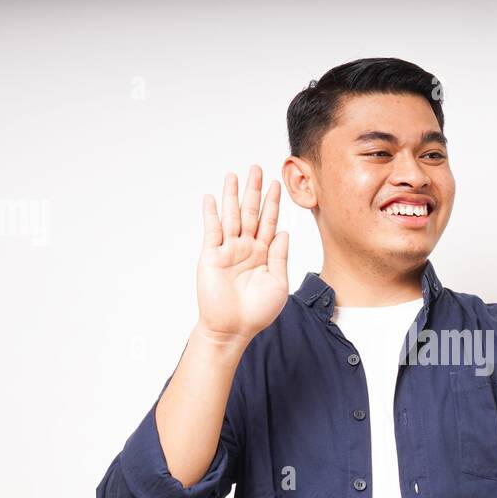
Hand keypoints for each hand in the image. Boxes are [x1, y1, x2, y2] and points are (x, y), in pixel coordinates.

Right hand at [196, 165, 289, 343]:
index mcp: (264, 254)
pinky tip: (211, 198)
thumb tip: (285, 232)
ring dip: (232, 196)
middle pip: (251, 213)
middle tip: (256, 169)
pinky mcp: (211, 256)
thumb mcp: (278, 283)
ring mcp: (228, 250)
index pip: (270, 222)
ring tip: (234, 175)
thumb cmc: (258, 312)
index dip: (273, 203)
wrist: (233, 328)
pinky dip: (211, 214)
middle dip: (254, 191)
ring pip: (231, 217)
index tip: (277, 184)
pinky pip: (212, 231)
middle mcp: (246, 248)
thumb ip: (281, 257)